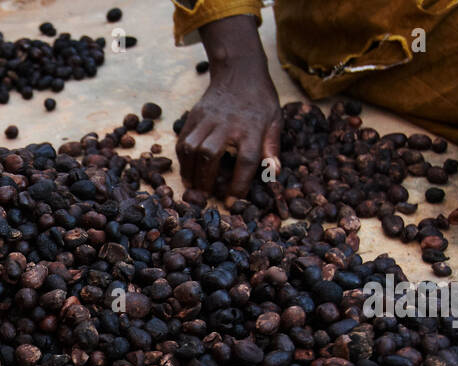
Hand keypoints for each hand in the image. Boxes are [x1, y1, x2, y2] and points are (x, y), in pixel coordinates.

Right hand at [177, 15, 281, 197]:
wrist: (239, 71)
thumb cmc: (260, 101)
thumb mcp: (274, 121)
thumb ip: (272, 148)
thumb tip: (274, 172)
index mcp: (252, 128)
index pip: (246, 161)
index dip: (239, 184)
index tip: (233, 201)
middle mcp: (227, 124)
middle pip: (210, 155)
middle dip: (206, 180)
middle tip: (205, 196)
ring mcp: (208, 118)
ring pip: (191, 148)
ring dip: (189, 171)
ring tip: (192, 186)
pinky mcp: (194, 115)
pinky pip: (183, 140)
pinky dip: (182, 158)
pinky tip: (187, 169)